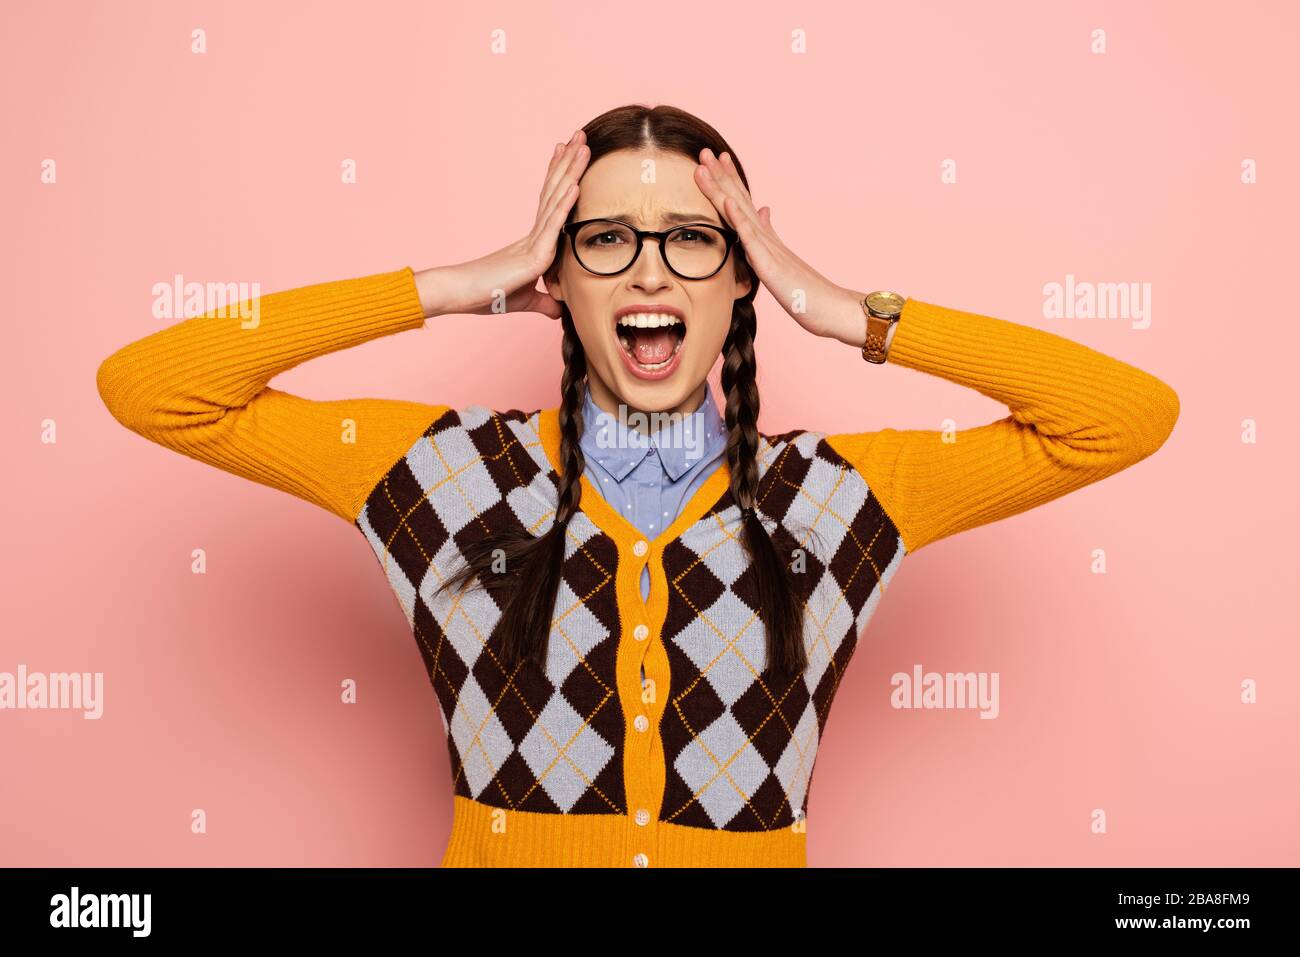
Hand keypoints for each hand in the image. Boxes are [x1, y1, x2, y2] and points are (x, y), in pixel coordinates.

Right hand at [415, 130, 588, 319]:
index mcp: (532, 242)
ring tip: (583, 145)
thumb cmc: (486, 296)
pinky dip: (564, 206)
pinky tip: (575, 185)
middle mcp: (533, 235)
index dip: (562, 178)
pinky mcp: (531, 257)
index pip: (552, 203)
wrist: (460, 296)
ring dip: (570, 172)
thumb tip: (559, 310)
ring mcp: (532, 243)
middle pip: (555, 191)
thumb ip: (544, 302)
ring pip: (555, 200)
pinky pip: (550, 227)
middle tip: (582, 136)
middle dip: (569, 164)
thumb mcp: (525, 300)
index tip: (572, 155)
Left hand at [694, 148, 864, 344]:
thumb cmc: (807, 291)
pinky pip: (753, 240)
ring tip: (706, 166)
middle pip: (739, 200)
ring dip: (722, 188)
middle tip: (703, 150)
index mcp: (766, 238)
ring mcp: (768, 249)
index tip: (714, 159)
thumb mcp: (781, 259)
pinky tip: (727, 202)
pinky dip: (739, 219)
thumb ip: (769, 234)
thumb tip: (763, 210)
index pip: (744, 203)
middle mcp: (766, 238)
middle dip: (720, 175)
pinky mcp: (771, 265)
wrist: (831, 308)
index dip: (728, 180)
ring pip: (741, 213)